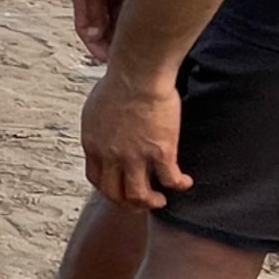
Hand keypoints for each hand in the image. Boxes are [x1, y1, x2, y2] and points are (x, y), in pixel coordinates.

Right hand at [70, 0, 129, 64]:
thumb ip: (91, 12)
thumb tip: (92, 36)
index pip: (86, 31)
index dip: (96, 48)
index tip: (109, 62)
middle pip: (100, 27)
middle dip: (110, 43)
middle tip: (124, 59)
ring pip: (114, 19)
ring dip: (122, 32)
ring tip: (135, 47)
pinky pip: (125, 7)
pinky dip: (131, 19)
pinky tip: (146, 26)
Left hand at [80, 67, 188, 208]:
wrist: (137, 74)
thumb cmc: (119, 81)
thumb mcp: (96, 108)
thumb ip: (99, 126)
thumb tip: (104, 128)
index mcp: (93, 144)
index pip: (95, 178)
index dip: (107, 188)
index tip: (117, 190)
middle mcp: (110, 156)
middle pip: (114, 193)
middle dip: (126, 203)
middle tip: (138, 204)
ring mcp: (135, 157)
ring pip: (139, 195)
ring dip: (150, 202)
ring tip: (160, 201)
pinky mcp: (160, 152)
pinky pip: (169, 179)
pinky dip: (178, 185)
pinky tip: (185, 182)